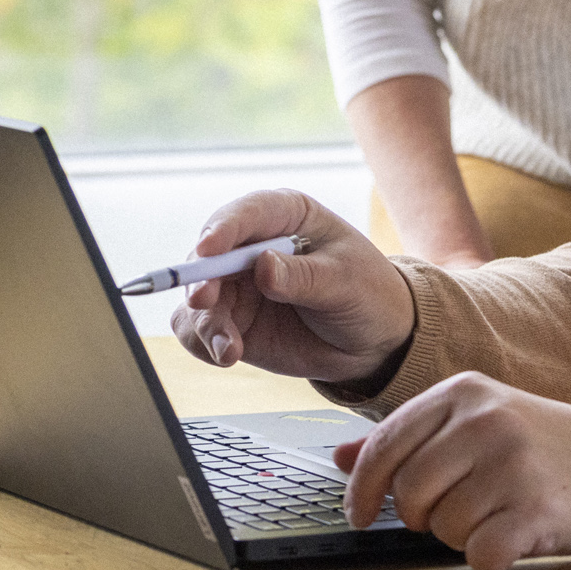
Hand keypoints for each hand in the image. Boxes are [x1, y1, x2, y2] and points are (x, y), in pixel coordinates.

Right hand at [170, 190, 415, 385]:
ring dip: (205, 322)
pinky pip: (198, 328)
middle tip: (204, 304)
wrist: (372, 342)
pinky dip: (203, 343)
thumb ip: (303, 277)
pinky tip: (226, 356)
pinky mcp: (230, 319)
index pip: (247, 213)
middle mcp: (252, 246)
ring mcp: (238, 284)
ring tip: (229, 350)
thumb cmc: (366, 294)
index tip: (207, 250)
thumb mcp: (345, 282)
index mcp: (286, 216)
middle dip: (201, 280)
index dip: (223, 229)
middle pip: (208, 255)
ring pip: (198, 297)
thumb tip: (263, 268)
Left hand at [334, 371, 570, 569]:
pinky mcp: (534, 509)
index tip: (358, 514)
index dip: (362, 488)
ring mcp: (511, 464)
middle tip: (455, 509)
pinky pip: (479, 554)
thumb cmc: (535, 445)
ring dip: (462, 534)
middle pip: (410, 492)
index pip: (386, 444)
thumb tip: (341, 458)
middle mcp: (485, 421)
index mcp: (463, 392)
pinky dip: (489, 558)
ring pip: (442, 527)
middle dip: (423, 515)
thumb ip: (407, 437)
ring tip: (495, 512)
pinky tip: (511, 536)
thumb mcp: (472, 421)